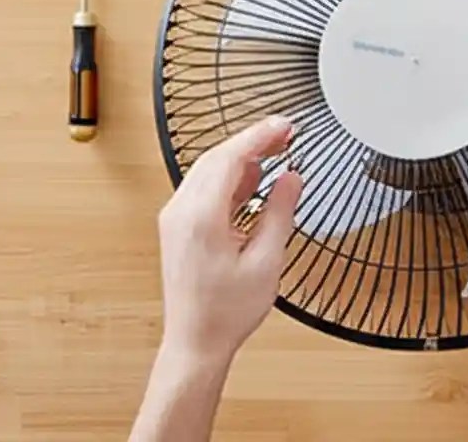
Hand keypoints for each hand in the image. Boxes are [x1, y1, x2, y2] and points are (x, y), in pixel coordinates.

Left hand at [157, 115, 302, 363]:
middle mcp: (180, 212)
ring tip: (274, 152)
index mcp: (201, 217)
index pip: (230, 158)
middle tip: (285, 133)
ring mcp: (175, 218)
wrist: (196, 342)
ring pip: (208, 170)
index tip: (284, 125)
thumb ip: (280, 213)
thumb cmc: (226, 312)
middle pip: (216, 158)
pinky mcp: (177, 226)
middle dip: (252, 141)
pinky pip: (202, 187)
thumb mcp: (266, 262)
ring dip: (241, 158)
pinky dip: (229, 177)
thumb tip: (292, 179)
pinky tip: (252, 181)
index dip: (259, 136)